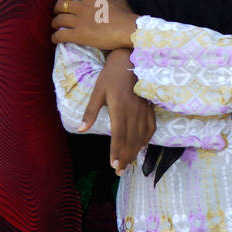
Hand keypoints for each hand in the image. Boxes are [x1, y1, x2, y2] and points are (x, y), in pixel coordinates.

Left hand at [52, 0, 138, 50]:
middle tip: (59, 14)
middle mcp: (82, 6)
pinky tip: (55, 39)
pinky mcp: (79, 35)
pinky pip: (60, 35)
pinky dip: (55, 37)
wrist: (129, 30)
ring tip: (56, 27)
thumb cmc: (127, 17)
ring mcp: (79, 21)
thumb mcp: (121, 2)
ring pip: (58, 20)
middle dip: (57, 10)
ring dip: (55, 24)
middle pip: (60, 5)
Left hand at [82, 48, 155, 174]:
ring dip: (135, 152)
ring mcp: (144, 110)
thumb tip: (80, 129)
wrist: (130, 59)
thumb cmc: (110, 75)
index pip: (118, 134)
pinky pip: (151, 127)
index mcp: (119, 107)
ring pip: (141, 136)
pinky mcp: (149, 108)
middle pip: (131, 139)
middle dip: (125, 157)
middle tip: (119, 172)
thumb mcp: (97, 91)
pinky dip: (146, 139)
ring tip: (128, 164)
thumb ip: (90, 111)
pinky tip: (141, 147)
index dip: (116, 151)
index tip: (113, 165)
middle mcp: (134, 111)